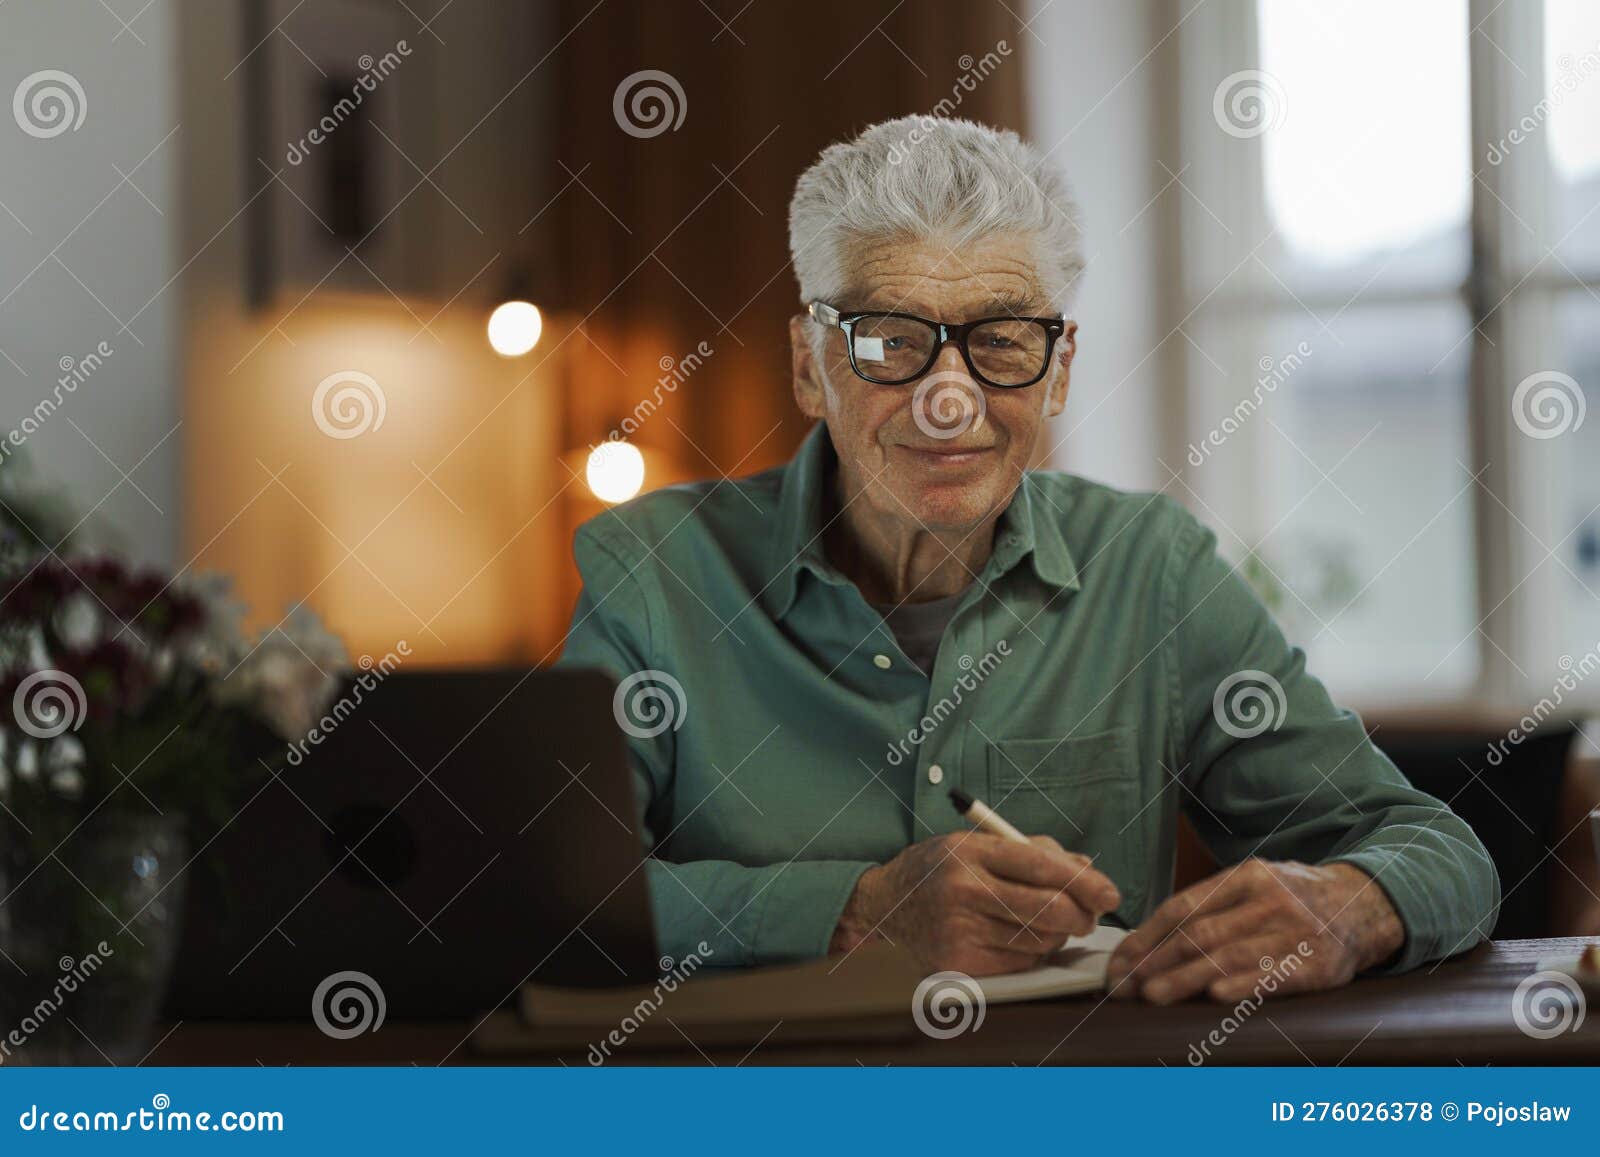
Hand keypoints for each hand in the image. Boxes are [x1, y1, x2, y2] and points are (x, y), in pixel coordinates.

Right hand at [829, 832, 1121, 974]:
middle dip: (1081, 915)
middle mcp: (962, 890)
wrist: (886, 903)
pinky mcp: (958, 964)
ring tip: (1048, 922)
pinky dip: (1033, 953)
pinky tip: (1021, 938)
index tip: (1110, 893)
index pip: (1040, 866)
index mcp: (969, 852)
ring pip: (1039, 940)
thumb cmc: (943, 868)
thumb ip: (1035, 851)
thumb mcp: (979, 843)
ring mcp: (959, 930)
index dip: (1083, 881)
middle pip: (1047, 909)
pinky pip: (1020, 963)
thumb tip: (1088, 870)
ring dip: (1057, 935)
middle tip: (1089, 915)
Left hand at [1105, 859, 1403, 1003]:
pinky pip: (1275, 975)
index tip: (1119, 961)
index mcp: (1246, 876)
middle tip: (1125, 984)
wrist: (1365, 906)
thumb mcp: (1254, 886)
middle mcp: (1270, 899)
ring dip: (1185, 978)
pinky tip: (1216, 996)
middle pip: (1200, 933)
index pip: (1183, 907)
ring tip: (1151, 995)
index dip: (1147, 936)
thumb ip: (1211, 907)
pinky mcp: (1320, 963)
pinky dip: (1244, 986)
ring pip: (1229, 955)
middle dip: (1156, 962)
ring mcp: (1296, 931)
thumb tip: (1147, 942)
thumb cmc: (1293, 900)